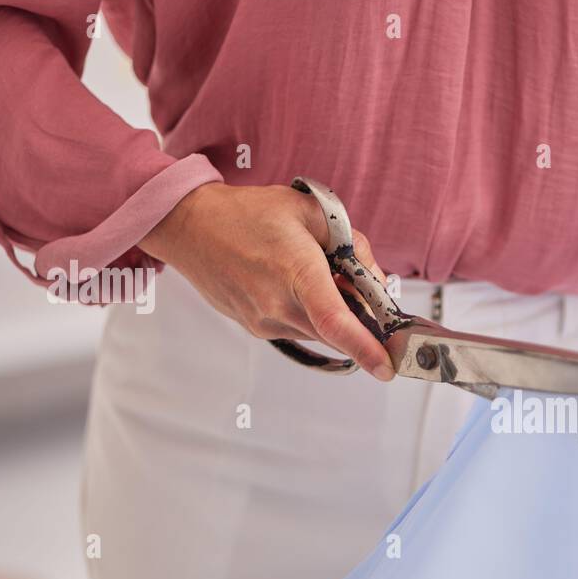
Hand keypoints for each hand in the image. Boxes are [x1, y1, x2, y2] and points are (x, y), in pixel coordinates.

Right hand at [139, 182, 393, 379]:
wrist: (190, 226)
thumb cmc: (248, 214)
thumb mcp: (312, 211)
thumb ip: (354, 245)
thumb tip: (376, 281)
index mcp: (296, 271)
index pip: (336, 322)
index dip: (366, 349)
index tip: (386, 367)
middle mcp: (278, 304)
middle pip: (336, 333)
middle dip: (359, 323)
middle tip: (360, 293)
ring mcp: (264, 322)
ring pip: (319, 333)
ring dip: (332, 316)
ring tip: (316, 277)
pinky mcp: (256, 328)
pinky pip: (299, 329)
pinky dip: (310, 315)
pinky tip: (296, 286)